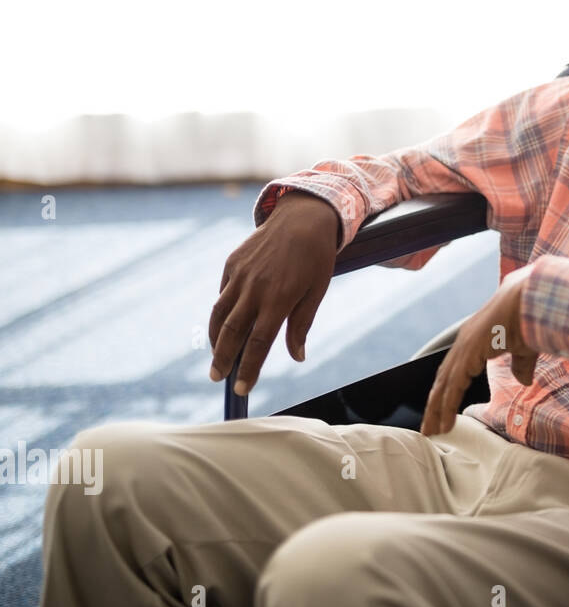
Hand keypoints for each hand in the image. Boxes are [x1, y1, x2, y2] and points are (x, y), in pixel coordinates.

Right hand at [208, 191, 340, 394]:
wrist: (303, 217)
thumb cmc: (316, 258)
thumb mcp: (316, 292)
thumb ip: (302, 325)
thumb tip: (297, 357)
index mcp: (279, 299)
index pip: (258, 343)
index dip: (249, 368)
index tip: (242, 388)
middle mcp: (254, 288)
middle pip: (231, 332)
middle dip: (222, 359)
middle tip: (217, 379)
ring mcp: (240, 275)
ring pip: (219, 314)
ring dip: (214, 339)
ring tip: (215, 357)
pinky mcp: (232, 263)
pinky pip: (223, 294)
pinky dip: (220, 313)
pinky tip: (223, 326)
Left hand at [422, 263, 538, 435]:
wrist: (530, 298)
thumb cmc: (529, 318)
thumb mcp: (524, 349)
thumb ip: (520, 365)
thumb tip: (523, 381)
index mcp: (474, 341)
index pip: (454, 372)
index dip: (446, 393)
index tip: (442, 413)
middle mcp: (464, 344)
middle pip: (443, 380)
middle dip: (435, 405)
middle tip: (429, 428)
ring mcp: (464, 347)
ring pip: (444, 385)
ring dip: (436, 410)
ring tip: (432, 431)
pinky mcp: (468, 353)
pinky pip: (453, 384)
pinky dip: (447, 404)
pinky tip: (444, 421)